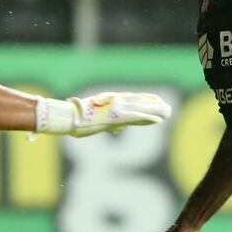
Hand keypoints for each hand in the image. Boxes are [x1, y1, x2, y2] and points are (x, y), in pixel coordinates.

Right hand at [35, 92, 170, 136]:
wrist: (63, 118)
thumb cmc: (68, 120)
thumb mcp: (81, 122)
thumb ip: (88, 124)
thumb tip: (88, 129)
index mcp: (106, 107)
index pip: (128, 103)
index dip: (141, 103)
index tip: (152, 104)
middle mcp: (112, 106)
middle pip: (136, 104)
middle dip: (152, 106)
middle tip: (166, 108)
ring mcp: (114, 111)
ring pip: (139, 109)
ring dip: (154, 111)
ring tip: (168, 112)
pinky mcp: (115, 117)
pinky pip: (135, 117)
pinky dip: (147, 118)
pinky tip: (158, 120)